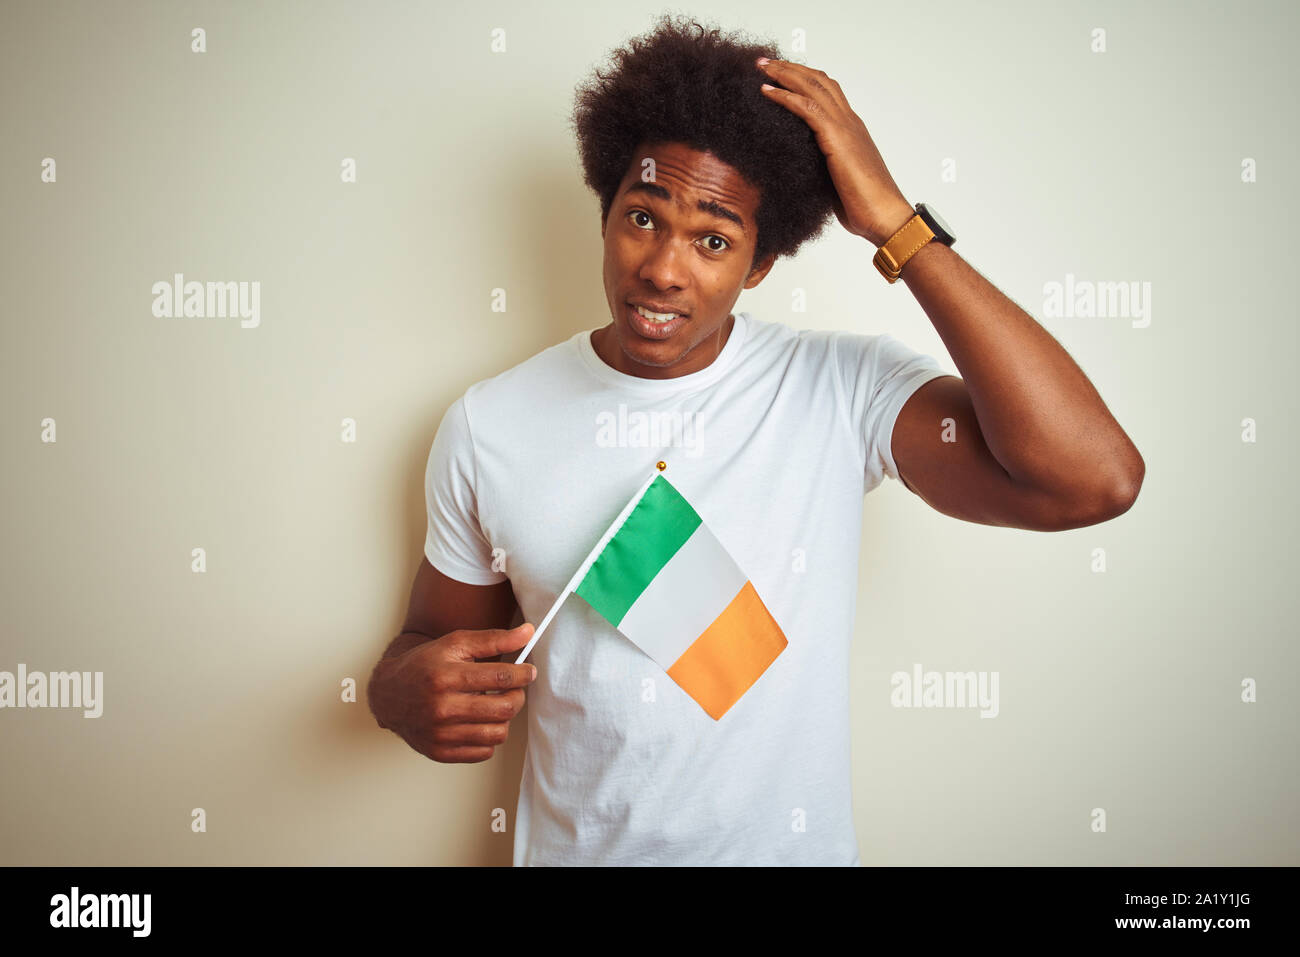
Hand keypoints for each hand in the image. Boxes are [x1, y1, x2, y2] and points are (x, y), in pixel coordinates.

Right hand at [368, 623, 537, 762]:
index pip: (501, 677)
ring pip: (497, 734)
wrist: (388, 693)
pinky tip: (479, 721)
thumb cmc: (425, 664)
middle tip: (514, 689)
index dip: (523, 674)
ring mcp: (440, 733)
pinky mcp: (439, 752)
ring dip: (504, 718)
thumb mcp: (456, 644)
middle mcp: (442, 707)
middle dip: (518, 696)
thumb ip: (494, 639)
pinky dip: (488, 737)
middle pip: (504, 709)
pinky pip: (483, 752)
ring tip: (495, 705)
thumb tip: (529, 632)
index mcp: (446, 676)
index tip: (529, 671)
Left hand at [757, 57, 914, 245]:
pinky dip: (785, 96)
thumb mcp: (838, 181)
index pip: (828, 93)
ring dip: (784, 73)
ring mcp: (845, 127)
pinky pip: (807, 108)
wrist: (884, 216)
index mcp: (851, 130)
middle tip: (765, 62)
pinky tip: (767, 91)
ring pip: (812, 86)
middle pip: (819, 81)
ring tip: (762, 66)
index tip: (782, 75)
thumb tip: (805, 170)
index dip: (805, 79)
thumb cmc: (864, 207)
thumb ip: (823, 167)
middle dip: (791, 68)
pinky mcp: (836, 138)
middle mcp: (849, 122)